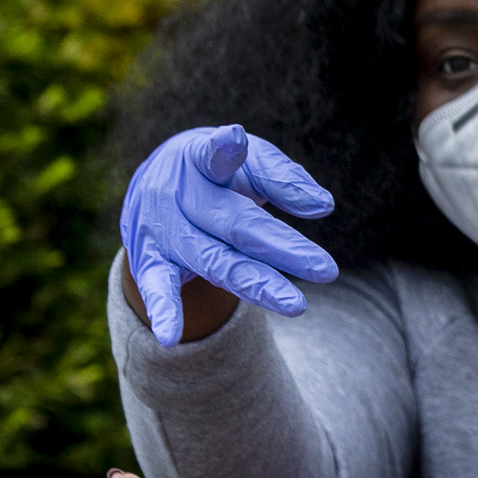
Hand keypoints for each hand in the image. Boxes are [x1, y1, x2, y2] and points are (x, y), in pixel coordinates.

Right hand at [120, 125, 337, 346]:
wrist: (156, 186)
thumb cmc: (218, 172)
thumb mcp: (248, 162)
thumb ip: (282, 178)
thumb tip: (323, 205)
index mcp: (199, 160)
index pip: (213, 155)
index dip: (224, 150)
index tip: (234, 140)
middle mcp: (177, 195)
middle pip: (233, 223)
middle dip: (280, 246)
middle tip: (326, 269)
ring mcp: (162, 231)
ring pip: (213, 261)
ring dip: (254, 284)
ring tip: (296, 305)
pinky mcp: (150, 261)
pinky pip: (157, 288)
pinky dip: (164, 311)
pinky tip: (171, 337)